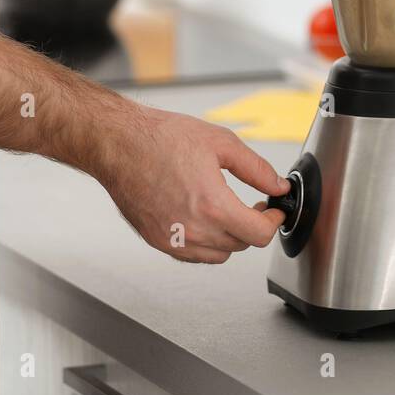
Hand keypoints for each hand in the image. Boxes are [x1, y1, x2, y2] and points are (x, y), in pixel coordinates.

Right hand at [95, 106, 289, 263]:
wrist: (118, 143)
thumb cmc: (160, 138)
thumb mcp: (221, 143)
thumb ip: (256, 169)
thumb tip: (277, 185)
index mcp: (212, 207)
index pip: (259, 235)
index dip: (273, 221)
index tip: (275, 210)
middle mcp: (191, 230)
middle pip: (241, 245)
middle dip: (254, 225)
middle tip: (255, 206)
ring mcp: (171, 240)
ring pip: (219, 255)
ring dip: (231, 237)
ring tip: (230, 211)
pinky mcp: (156, 241)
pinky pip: (193, 255)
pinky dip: (206, 244)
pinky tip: (206, 219)